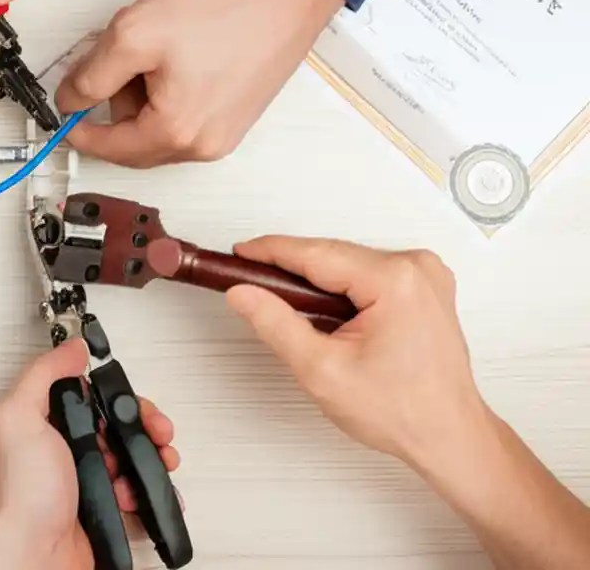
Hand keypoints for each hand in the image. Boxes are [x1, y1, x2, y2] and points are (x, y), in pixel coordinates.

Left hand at [0, 340, 180, 569]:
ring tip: (153, 465)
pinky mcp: (97, 510)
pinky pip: (133, 492)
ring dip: (147, 459)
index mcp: (35, 423)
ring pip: (127, 457)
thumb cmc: (20, 498)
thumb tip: (70, 348)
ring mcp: (77, 482)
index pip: (83, 394)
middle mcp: (55, 452)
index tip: (130, 401)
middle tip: (155, 434)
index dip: (112, 395)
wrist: (34, 558)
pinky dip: (148, 492)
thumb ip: (41, 376)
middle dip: (141, 426)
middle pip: (112, 424)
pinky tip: (143, 493)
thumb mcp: (18, 418)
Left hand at [56, 0, 342, 167]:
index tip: (63, 112)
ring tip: (161, 44)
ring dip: (144, 91)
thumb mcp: (134, 32)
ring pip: (158, 124)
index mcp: (177, 132)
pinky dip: (169, 88)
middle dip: (118, 100)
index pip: (109, 148)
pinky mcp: (237, 114)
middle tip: (120, 54)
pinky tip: (182, 51)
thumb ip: (91, 74)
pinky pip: (185, 113)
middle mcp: (204, 144)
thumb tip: (70, 100)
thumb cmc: (228, 3)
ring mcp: (225, 132)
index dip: (78, 128)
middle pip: (133, 140)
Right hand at [223, 236, 487, 466]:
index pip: (315, 253)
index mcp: (395, 280)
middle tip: (250, 284)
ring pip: (349, 263)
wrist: (448, 435)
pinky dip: (342, 287)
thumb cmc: (401, 411)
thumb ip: (275, 324)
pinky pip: (369, 274)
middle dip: (291, 268)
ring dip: (316, 280)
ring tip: (283, 303)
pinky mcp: (425, 288)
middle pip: (333, 255)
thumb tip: (243, 293)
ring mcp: (426, 275)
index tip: (239, 254)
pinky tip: (323, 309)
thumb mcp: (321, 370)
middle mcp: (416, 268)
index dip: (270, 251)